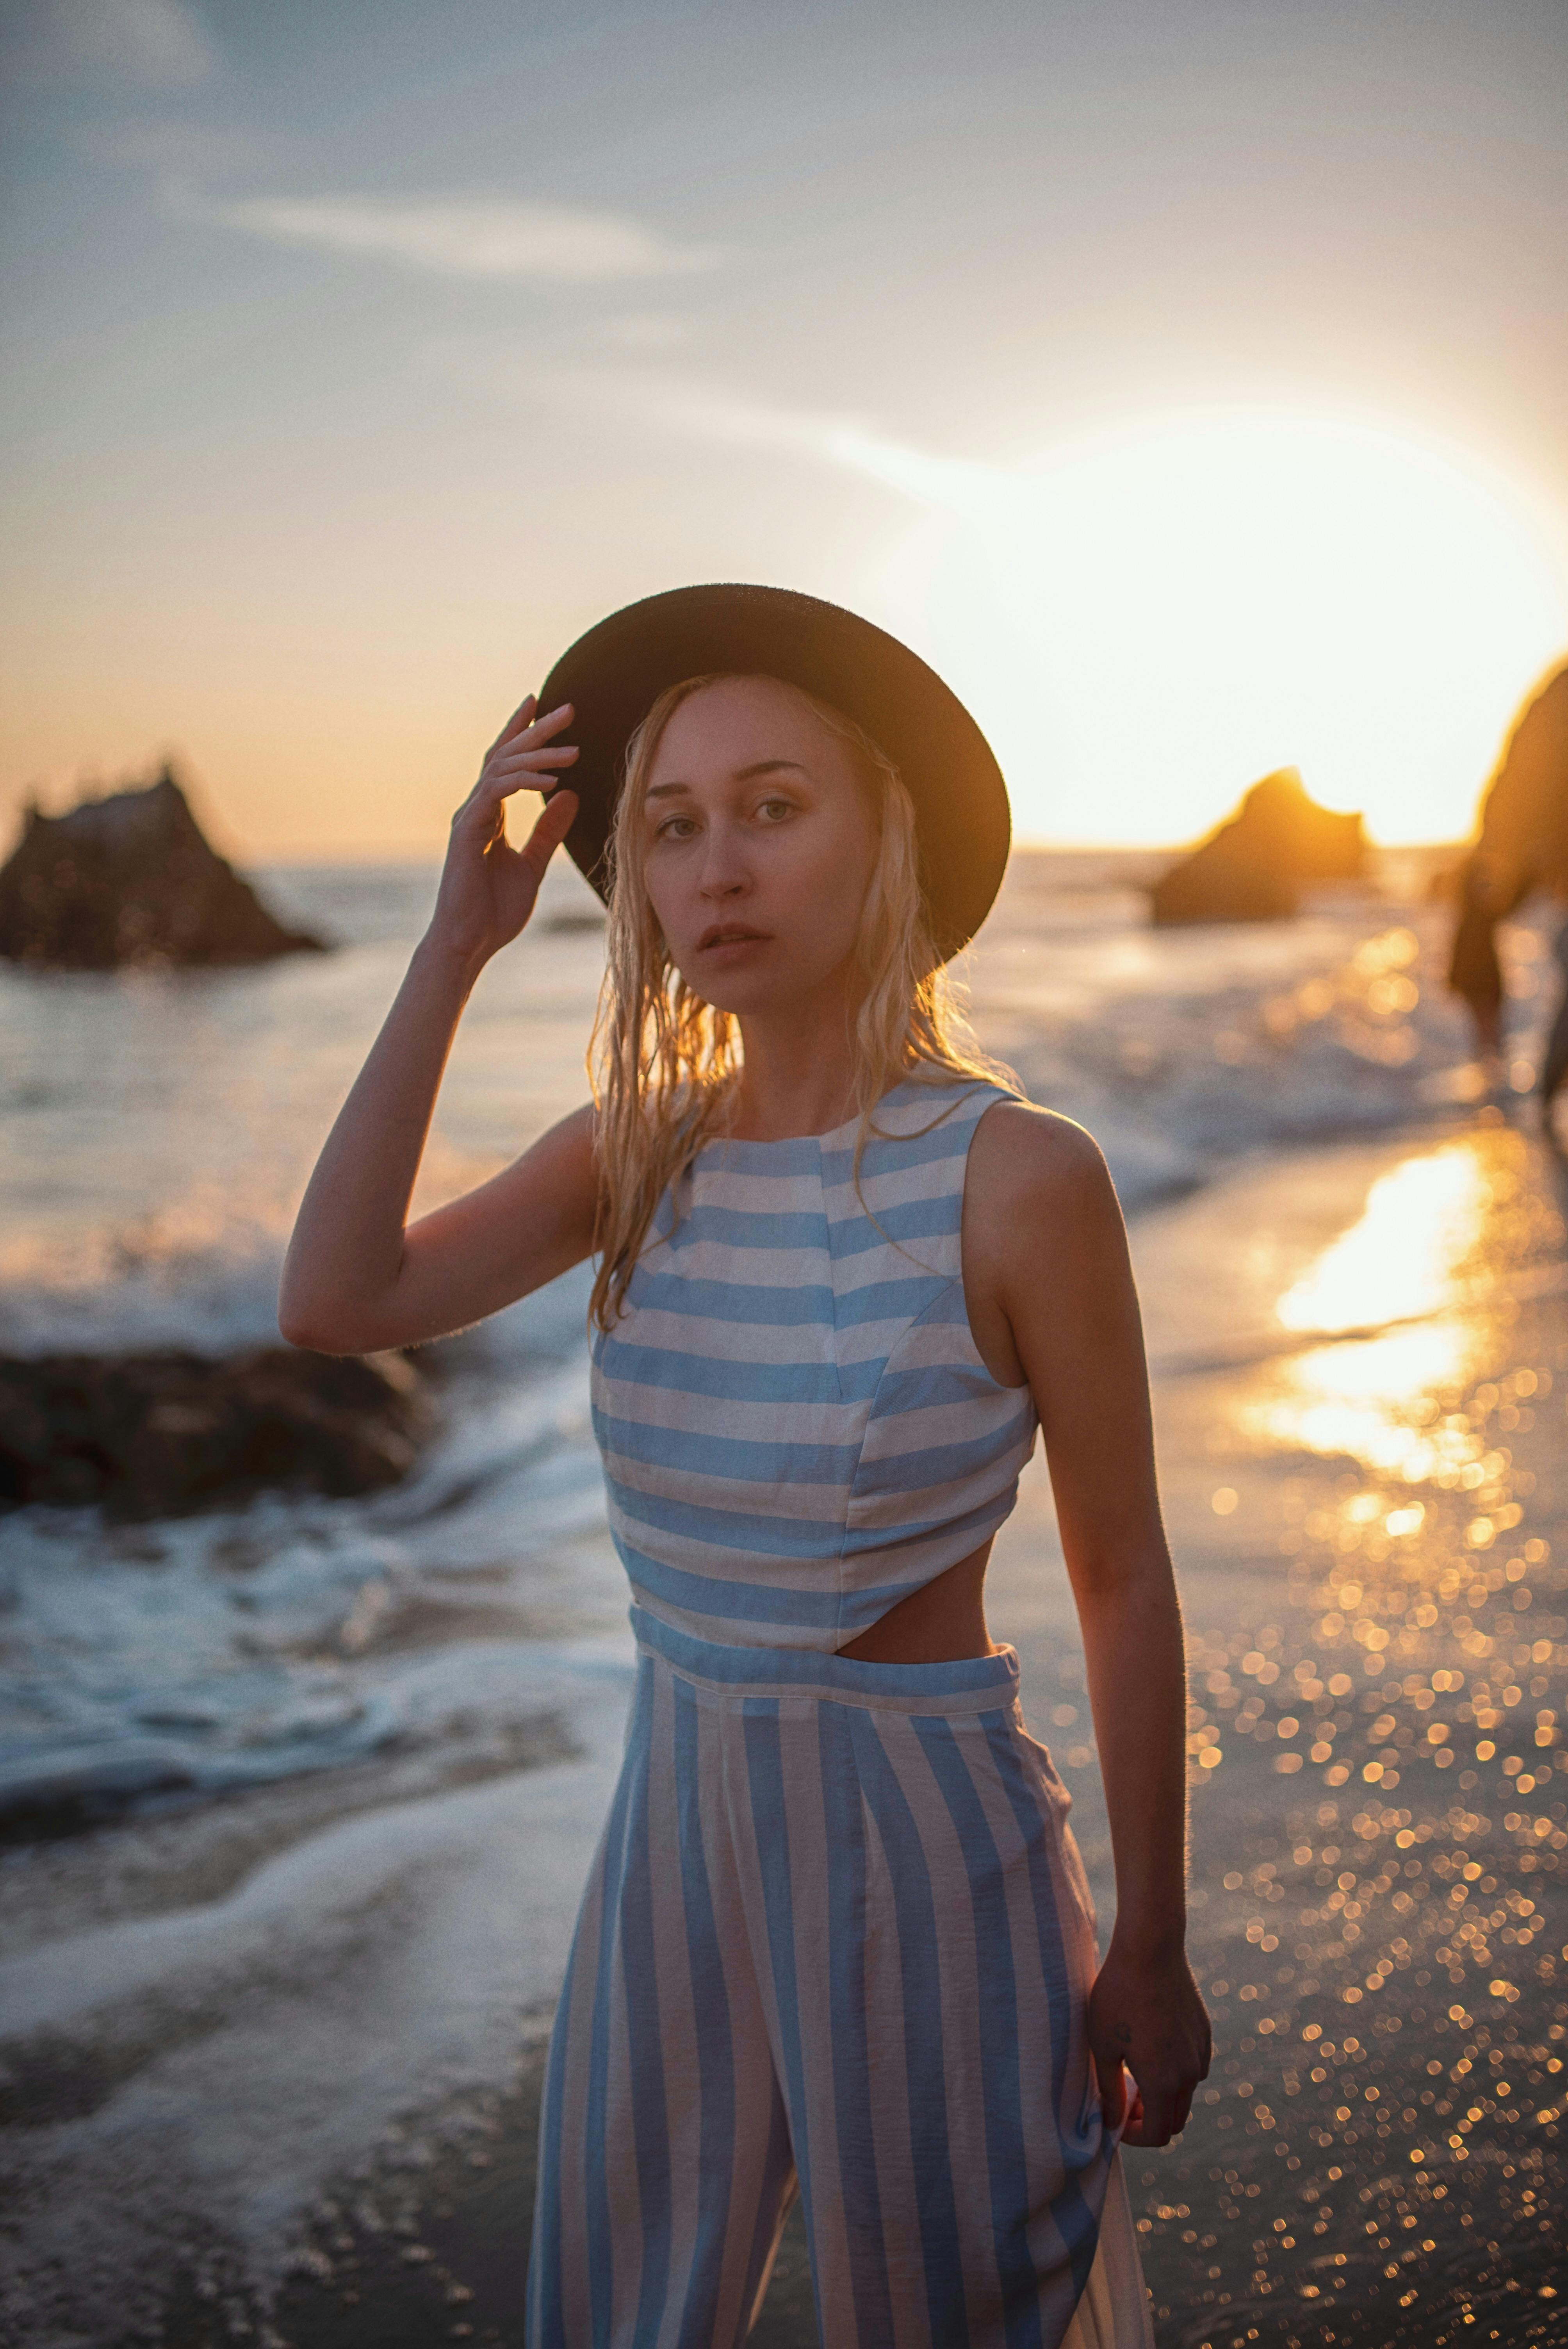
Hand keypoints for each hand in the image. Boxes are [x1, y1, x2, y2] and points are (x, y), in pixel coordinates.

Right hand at [426, 697, 580, 972]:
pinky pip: (496, 793)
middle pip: (504, 755)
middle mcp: (476, 808)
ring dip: (538, 755)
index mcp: (489, 814)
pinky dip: (523, 782)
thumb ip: (549, 830)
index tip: (541, 706)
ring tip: (572, 749)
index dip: (521, 732)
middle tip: (567, 708)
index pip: (505, 762)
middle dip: (534, 729)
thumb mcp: (533, 864)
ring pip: (501, 768)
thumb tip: (570, 794)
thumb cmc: (494, 911)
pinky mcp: (467, 832)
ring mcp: (469, 817)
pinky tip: (551, 781)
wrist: (469, 943)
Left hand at [1088, 1936, 1210, 2145]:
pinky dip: (1175, 2072)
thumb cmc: (1117, 1996)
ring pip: (1186, 2093)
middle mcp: (1190, 2073)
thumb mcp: (1103, 2047)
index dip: (1135, 2137)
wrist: (1150, 1949)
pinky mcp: (1204, 2032)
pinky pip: (1193, 2066)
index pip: (1158, 2135)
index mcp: (1164, 2082)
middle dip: (1149, 2120)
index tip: (1115, 2120)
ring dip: (1163, 2096)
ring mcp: (1201, 2052)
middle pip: (1175, 2120)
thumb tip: (1112, 2123)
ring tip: (1133, 2072)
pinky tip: (1151, 2047)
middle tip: (1123, 2100)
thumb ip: (1110, 2092)